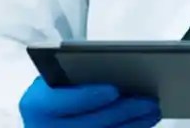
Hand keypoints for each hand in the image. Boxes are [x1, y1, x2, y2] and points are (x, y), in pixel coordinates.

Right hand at [19, 76, 161, 127]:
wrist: (44, 120)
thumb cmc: (54, 91)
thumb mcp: (55, 78)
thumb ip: (76, 74)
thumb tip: (118, 67)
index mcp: (35, 104)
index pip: (60, 102)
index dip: (88, 97)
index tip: (114, 90)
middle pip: (89, 124)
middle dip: (123, 112)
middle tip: (149, 100)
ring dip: (132, 125)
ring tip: (153, 110)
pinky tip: (144, 123)